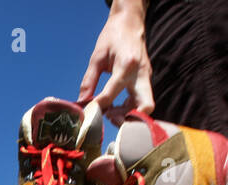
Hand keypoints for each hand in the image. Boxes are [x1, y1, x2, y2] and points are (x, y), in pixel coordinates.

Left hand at [79, 0, 154, 124]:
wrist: (130, 23)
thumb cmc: (113, 37)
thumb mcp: (97, 57)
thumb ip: (89, 81)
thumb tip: (82, 102)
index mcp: (126, 65)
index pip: (112, 93)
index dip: (99, 106)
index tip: (89, 111)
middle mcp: (141, 74)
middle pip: (145, 106)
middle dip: (129, 118)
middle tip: (111, 118)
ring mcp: (146, 78)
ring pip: (145, 106)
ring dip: (128, 115)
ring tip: (110, 114)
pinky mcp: (146, 81)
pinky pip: (141, 101)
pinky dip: (130, 109)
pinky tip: (115, 108)